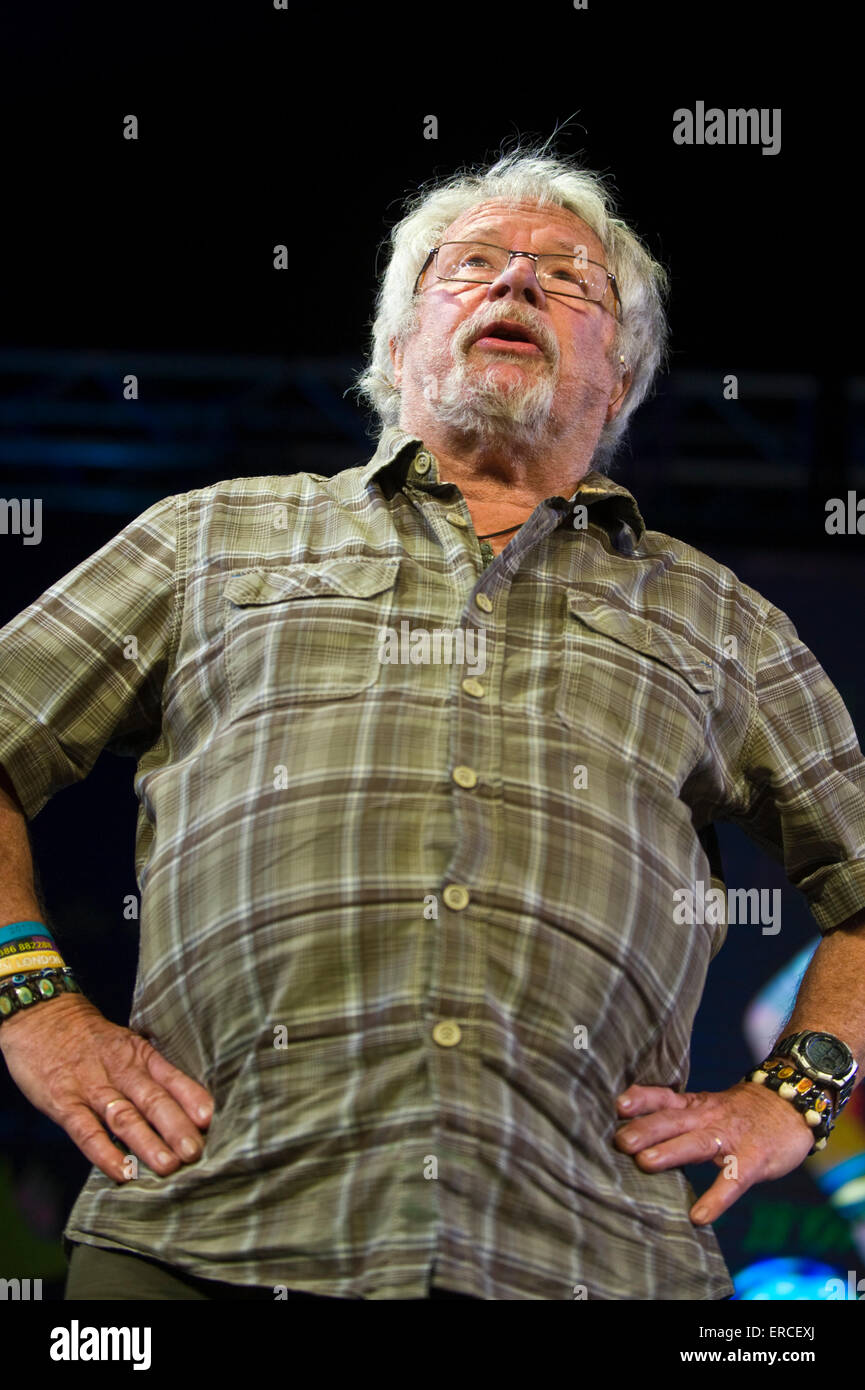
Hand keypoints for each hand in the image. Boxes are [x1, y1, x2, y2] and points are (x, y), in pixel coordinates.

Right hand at [0, 991, 214, 1182]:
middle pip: (152, 1100)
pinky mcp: (63, 1102)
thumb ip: (149, 1072)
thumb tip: (185, 1106)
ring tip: (169, 1166)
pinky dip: (104, 1153)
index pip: (170, 1077)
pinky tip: (121, 1172)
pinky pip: (86, 1130)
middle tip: (196, 1151)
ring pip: (124, 1117)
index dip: (190, 1097)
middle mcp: (119, 1070)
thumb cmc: (89, 1037)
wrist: (40, 1015)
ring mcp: (90, 1087)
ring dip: (147, 1143)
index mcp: (138, 1055)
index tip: (210, 1118)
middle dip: (176, 1127)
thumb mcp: (124, 1044)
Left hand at [613, 1079, 814, 1224]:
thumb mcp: (707, 1105)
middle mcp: (709, 1117)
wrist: (792, 1104)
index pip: (666, 1098)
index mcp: (696, 1105)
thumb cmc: (741, 1111)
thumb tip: (633, 1127)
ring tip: (645, 1164)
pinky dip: (717, 1198)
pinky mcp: (754, 1158)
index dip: (643, 1100)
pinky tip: (699, 1216)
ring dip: (671, 1152)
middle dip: (646, 1129)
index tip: (618, 1105)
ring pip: (697, 1143)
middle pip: (674, 1120)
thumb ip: (676, 1114)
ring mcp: (732, 1137)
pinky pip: (734, 1179)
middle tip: (620, 1141)